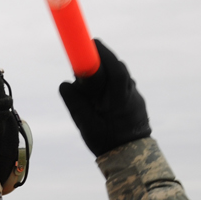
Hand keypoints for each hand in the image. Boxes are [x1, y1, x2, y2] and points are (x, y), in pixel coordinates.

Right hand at [58, 39, 151, 155]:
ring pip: (120, 77)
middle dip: (101, 61)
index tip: (91, 41)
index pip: (114, 68)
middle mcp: (131, 93)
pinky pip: (122, 85)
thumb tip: (65, 83)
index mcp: (120, 98)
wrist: (133, 157)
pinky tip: (99, 97)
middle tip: (84, 60)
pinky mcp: (135, 101)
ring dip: (105, 74)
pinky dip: (110, 84)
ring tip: (89, 86)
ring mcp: (135, 96)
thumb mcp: (86, 124)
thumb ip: (75, 102)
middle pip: (117, 68)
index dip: (103, 53)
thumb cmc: (107, 142)